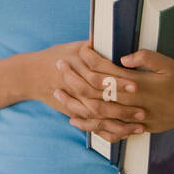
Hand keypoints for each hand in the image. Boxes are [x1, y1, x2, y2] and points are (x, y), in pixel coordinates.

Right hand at [26, 40, 144, 131]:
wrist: (31, 75)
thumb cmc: (55, 57)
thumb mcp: (72, 47)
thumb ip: (92, 46)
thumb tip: (110, 39)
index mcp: (77, 68)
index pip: (101, 76)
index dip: (118, 82)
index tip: (135, 86)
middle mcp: (75, 87)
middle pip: (101, 101)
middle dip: (123, 108)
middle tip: (142, 112)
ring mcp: (73, 103)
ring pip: (98, 117)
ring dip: (119, 124)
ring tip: (138, 127)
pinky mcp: (73, 113)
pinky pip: (91, 126)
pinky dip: (107, 132)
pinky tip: (123, 134)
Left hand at [57, 43, 173, 139]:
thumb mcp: (167, 64)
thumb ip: (146, 57)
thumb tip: (124, 57)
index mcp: (137, 84)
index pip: (107, 72)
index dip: (91, 59)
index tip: (80, 49)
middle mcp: (130, 102)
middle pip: (95, 92)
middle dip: (74, 79)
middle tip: (59, 66)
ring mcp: (130, 118)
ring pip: (96, 113)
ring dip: (75, 102)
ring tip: (58, 92)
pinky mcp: (132, 128)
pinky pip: (105, 130)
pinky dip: (88, 125)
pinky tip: (74, 119)